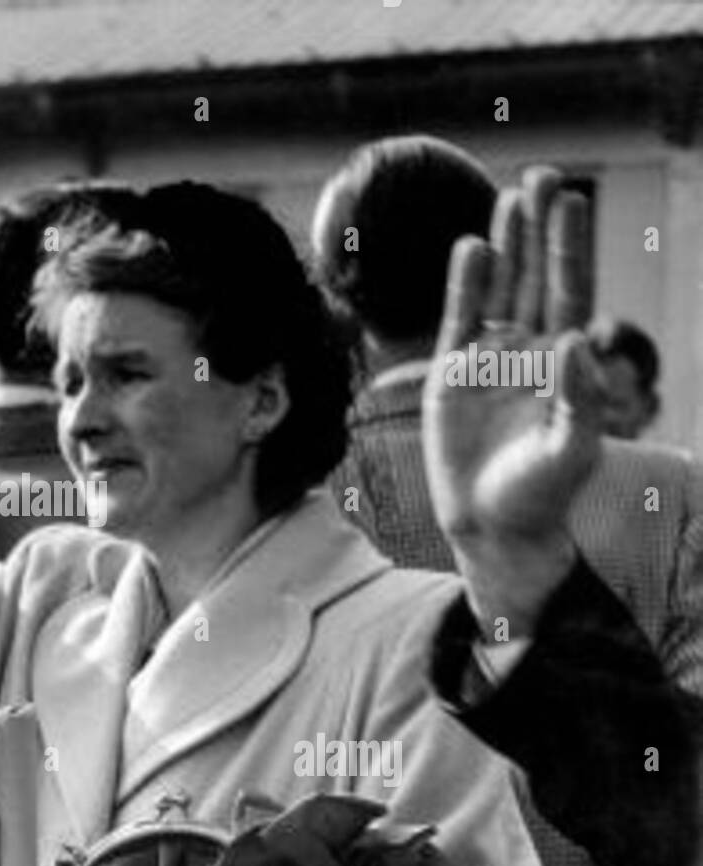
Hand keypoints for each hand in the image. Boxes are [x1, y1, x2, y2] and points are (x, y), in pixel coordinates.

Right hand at [423, 167, 605, 633]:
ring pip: (497, 288)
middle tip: (543, 177)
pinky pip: (459, 319)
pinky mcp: (450, 375)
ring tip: (510, 196)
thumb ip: (579, 395)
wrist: (490, 523)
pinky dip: (464, 285)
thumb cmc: (541, 492)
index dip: (570, 246)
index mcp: (562, 361)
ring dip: (504, 245)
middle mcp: (526, 350)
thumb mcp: (572, 447)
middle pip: (535, 276)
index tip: (572, 200)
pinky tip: (471, 247)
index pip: (569, 291)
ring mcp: (487, 358)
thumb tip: (575, 338)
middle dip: (539, 230)